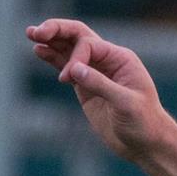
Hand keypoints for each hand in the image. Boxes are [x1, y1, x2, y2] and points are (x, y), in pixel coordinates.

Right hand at [25, 18, 172, 164]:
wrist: (146, 145)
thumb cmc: (144, 123)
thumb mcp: (126, 104)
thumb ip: (101, 85)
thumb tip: (73, 69)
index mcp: (121, 59)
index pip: (89, 44)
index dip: (74, 57)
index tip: (68, 80)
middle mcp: (108, 61)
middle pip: (78, 36)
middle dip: (56, 31)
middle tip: (35, 32)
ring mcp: (95, 73)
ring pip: (69, 49)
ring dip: (50, 41)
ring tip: (31, 34)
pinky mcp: (86, 87)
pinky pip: (66, 66)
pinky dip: (53, 58)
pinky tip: (39, 51)